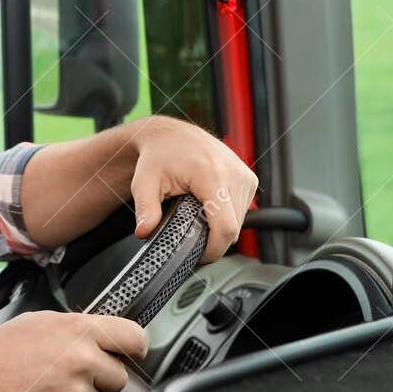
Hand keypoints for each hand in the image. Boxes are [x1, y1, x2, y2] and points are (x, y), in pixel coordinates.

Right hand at [0, 311, 148, 391]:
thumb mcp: (39, 322)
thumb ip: (75, 329)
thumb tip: (99, 336)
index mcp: (78, 331)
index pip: (134, 338)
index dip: (135, 349)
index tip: (132, 354)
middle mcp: (82, 361)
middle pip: (119, 377)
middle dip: (101, 378)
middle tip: (72, 375)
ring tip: (47, 389)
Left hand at [128, 117, 258, 262]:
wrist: (170, 135)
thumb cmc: (157, 156)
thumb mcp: (143, 182)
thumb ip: (145, 208)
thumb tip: (143, 231)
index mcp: (212, 175)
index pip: (226, 227)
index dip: (213, 250)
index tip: (197, 256)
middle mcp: (234, 173)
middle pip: (233, 229)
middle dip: (213, 241)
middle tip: (189, 238)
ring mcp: (245, 175)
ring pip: (239, 222)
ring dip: (220, 229)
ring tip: (197, 219)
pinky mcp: (249, 178)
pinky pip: (242, 210)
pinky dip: (226, 216)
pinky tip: (208, 209)